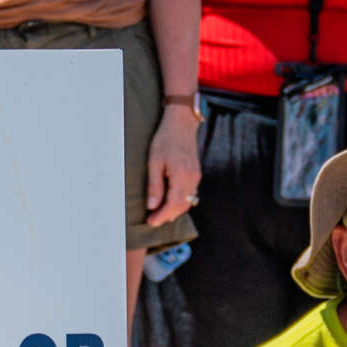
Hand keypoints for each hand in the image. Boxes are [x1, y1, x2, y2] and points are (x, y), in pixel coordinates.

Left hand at [146, 103, 198, 223]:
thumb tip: (152, 206)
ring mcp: (196, 177)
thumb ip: (154, 186)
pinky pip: (190, 194)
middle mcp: (192, 179)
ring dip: (174, 211)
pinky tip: (169, 202)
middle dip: (167, 216)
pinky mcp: (196, 174)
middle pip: (182, 206)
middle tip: (152, 220)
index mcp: (182, 176)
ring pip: (187, 202)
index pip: (173, 204)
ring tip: (159, 215)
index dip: (162, 216)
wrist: (181, 124)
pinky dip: (180, 202)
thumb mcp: (154, 162)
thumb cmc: (165, 140)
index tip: (150, 221)